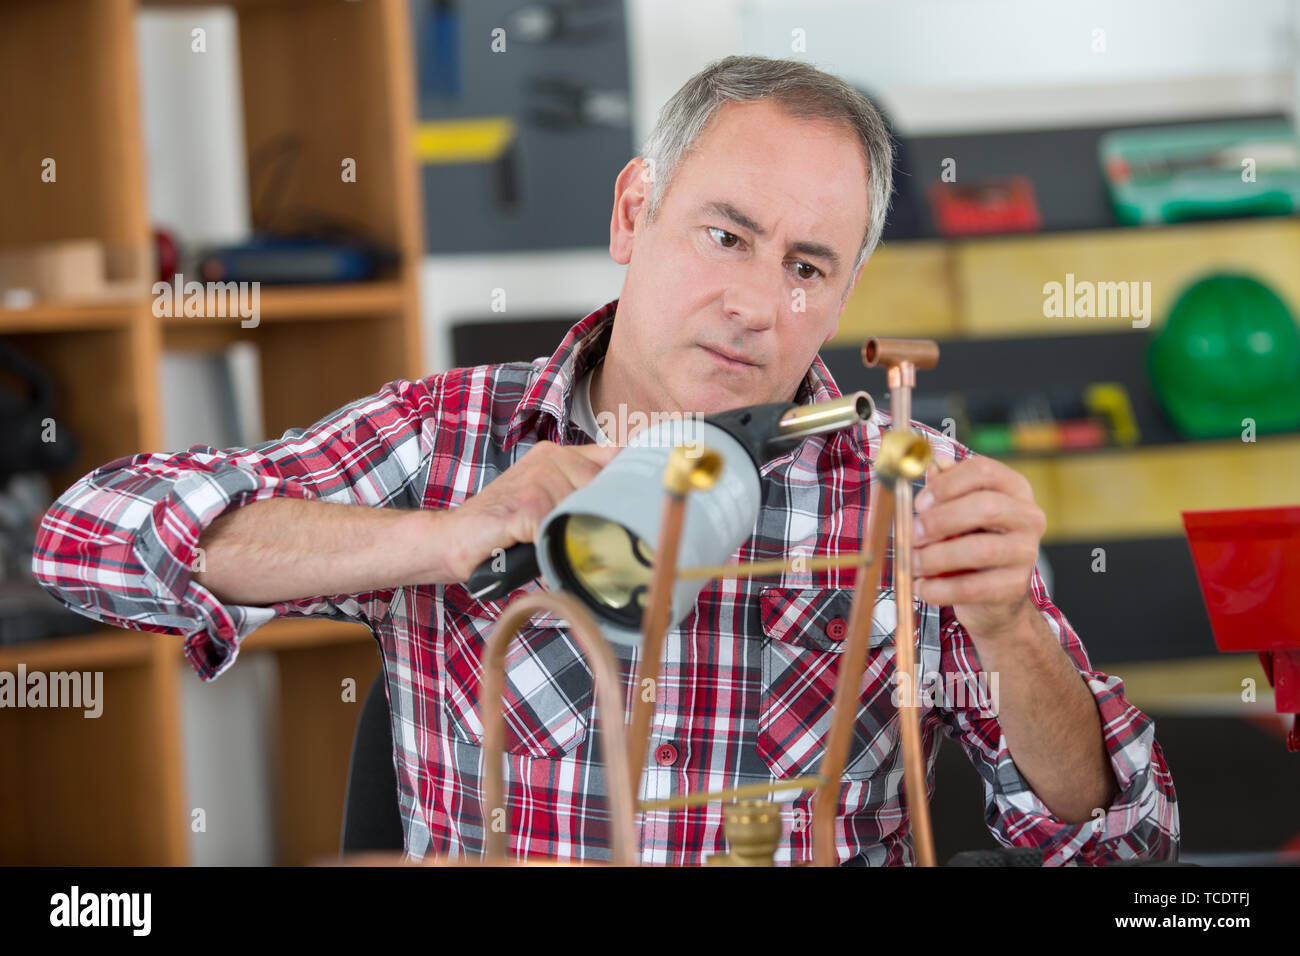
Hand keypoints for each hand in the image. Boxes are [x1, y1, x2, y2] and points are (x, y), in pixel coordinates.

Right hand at [441, 440, 619, 580]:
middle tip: (583, 542)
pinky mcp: (527, 506)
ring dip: (574, 539)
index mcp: (557, 453)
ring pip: (585, 515)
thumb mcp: (545, 498)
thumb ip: (578, 491)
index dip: (630, 482)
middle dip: (601, 522)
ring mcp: (538, 480)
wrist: (453, 539)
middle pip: (606, 493)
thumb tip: (627, 502)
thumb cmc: (502, 524)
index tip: (641, 501)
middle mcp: (550, 459)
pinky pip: (560, 534)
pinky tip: (542, 559)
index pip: (614, 457)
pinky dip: (554, 554)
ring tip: (553, 548)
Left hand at [910, 454, 1046, 638]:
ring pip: (979, 550)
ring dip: (936, 557)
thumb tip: (932, 466)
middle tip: (912, 534)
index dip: (946, 484)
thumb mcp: (959, 509)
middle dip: (940, 520)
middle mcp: (1027, 517)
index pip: (983, 471)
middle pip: (985, 506)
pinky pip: (972, 587)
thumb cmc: (971, 538)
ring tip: (913, 563)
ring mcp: (1025, 552)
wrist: (994, 590)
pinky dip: (940, 589)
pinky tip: (922, 587)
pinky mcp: (1015, 586)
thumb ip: (945, 487)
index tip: (919, 503)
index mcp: (1013, 488)